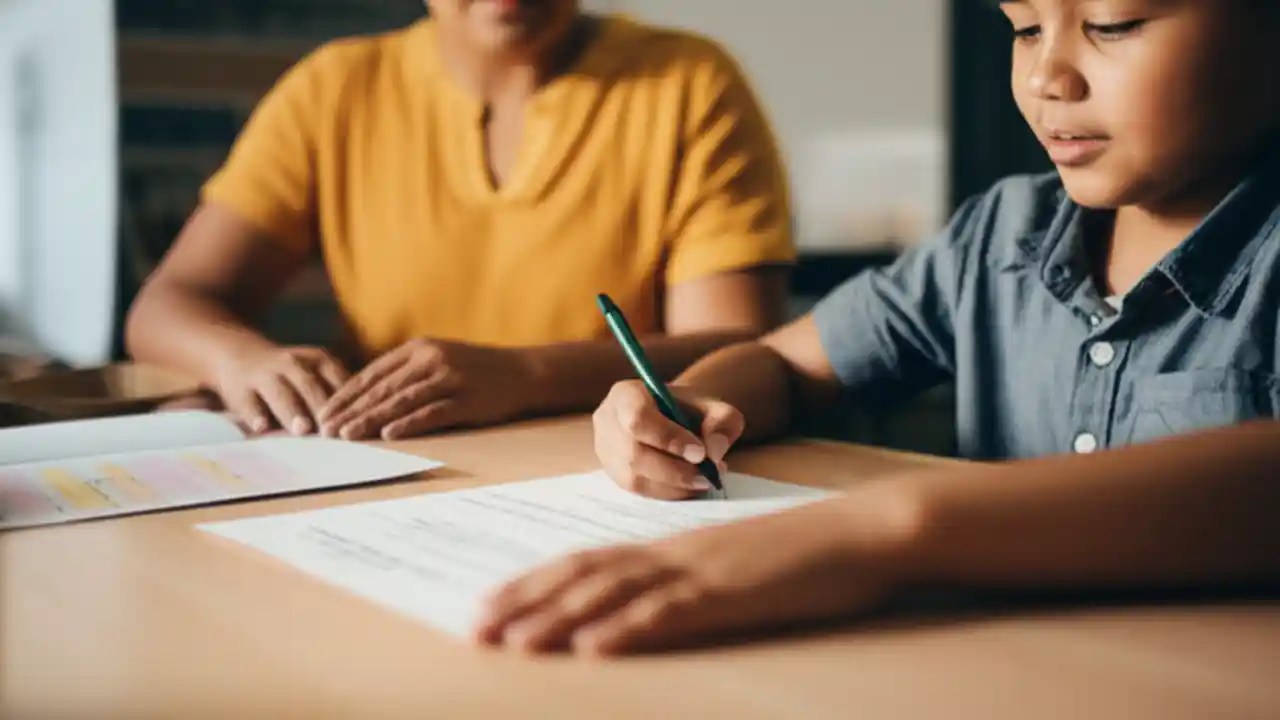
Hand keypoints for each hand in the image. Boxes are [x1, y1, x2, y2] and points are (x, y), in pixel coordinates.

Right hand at [212, 346, 349, 434]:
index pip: (338, 380)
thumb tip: (370, 427)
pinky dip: (255, 415)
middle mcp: (293, 364)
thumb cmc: (291, 376)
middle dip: (322, 407)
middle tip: (333, 431)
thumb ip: (338, 396)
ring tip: (302, 430)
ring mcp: (265, 375)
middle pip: (311, 386)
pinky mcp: (240, 390)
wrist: (237, 354)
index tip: (362, 422)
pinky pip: (248, 404)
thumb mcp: (316, 374)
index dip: (351, 401)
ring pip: (280, 394)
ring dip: (292, 411)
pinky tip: (261, 427)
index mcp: (319, 360)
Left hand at [318, 339, 536, 440]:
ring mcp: (449, 378)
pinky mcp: (466, 399)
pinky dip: (408, 424)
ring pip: (400, 401)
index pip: (373, 373)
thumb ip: (408, 373)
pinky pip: (431, 413)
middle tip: (325, 430)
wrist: (525, 373)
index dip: (346, 394)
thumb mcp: (440, 360)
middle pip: (381, 388)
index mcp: (419, 348)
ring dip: (370, 420)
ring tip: (347, 435)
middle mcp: (431, 359)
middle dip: (350, 411)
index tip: (323, 412)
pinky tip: (388, 435)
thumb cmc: (478, 371)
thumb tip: (370, 397)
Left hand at [473, 498, 905, 654]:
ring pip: (613, 593)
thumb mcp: (735, 561)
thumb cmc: (803, 550)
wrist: (860, 530)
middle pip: (585, 576)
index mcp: (672, 547)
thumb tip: (651, 598)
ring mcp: (700, 573)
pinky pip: (669, 614)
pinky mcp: (731, 595)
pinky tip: (592, 649)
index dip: (535, 582)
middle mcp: (674, 554)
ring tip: (514, 642)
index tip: (493, 603)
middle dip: (525, 602)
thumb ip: (692, 576)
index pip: (588, 561)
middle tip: (476, 628)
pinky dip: (626, 631)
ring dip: (558, 619)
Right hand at [593, 380, 744, 499]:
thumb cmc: (688, 411)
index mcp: (625, 395)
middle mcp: (607, 422)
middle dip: (674, 470)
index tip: (699, 452)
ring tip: (702, 481)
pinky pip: (637, 492)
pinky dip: (667, 493)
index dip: (668, 438)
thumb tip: (713, 450)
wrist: (669, 420)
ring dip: (673, 485)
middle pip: (633, 453)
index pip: (637, 418)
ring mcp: (605, 452)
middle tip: (707, 475)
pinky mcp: (612, 475)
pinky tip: (687, 487)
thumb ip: (721, 421)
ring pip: (634, 478)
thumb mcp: (711, 405)